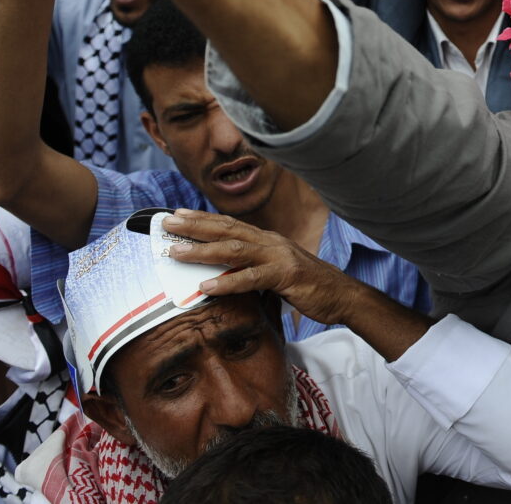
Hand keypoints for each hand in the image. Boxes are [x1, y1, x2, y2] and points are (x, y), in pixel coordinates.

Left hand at [159, 210, 361, 325]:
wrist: (343, 295)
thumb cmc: (309, 285)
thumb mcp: (277, 271)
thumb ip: (254, 267)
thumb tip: (225, 275)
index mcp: (268, 240)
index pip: (230, 224)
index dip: (203, 218)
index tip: (177, 215)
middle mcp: (271, 242)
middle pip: (227, 229)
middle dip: (194, 226)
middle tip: (167, 224)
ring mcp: (279, 257)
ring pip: (235, 249)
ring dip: (202, 249)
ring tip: (176, 252)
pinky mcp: (286, 275)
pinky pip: (252, 278)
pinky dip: (227, 282)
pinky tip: (206, 286)